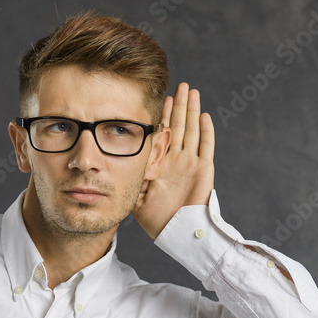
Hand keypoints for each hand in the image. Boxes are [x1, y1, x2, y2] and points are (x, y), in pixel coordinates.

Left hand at [133, 82, 213, 239]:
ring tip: (191, 91)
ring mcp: (191, 163)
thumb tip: (112, 164)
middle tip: (179, 85)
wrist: (177, 233)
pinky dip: (206, 130)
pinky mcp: (203, 170)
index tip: (160, 98)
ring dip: (192, 110)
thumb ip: (129, 177)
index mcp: (162, 163)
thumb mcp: (136, 195)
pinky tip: (204, 114)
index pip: (163, 132)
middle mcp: (177, 160)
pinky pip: (206, 146)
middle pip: (179, 126)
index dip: (163, 115)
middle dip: (179, 106)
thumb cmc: (157, 219)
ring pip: (192, 130)